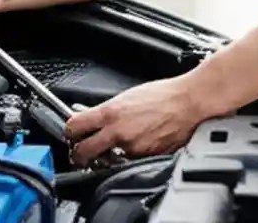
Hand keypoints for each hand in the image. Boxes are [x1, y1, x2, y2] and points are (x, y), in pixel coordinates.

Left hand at [63, 74, 208, 165]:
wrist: (188, 102)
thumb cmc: (163, 95)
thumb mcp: (126, 96)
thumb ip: (107, 110)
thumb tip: (92, 117)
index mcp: (111, 112)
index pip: (74, 127)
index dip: (69, 132)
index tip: (70, 134)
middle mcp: (118, 132)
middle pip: (83, 151)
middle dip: (79, 154)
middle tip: (80, 152)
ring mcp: (132, 147)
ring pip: (106, 159)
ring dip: (106, 156)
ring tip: (113, 146)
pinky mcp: (145, 157)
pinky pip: (128, 162)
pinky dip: (127, 157)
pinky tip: (135, 145)